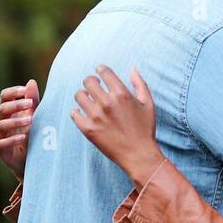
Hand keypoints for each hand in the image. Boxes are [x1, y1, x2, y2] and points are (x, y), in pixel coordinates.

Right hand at [0, 79, 38, 181]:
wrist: (32, 161)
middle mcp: (1, 122)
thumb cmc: (33, 135)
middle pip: (2, 109)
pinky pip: (2, 144)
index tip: (25, 90)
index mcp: (8, 112)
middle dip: (16, 105)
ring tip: (30, 120)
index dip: (13, 92)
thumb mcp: (35, 117)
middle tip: (31, 103)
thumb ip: (33, 101)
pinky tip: (24, 137)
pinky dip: (13, 140)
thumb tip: (31, 82)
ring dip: (16, 121)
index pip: (3, 97)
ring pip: (1, 125)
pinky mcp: (1, 151)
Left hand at [70, 64, 164, 186]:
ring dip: (83, 95)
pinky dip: (77, 112)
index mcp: (122, 94)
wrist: (139, 155)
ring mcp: (96, 116)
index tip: (101, 74)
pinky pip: (74, 113)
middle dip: (91, 82)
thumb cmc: (145, 129)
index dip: (101, 70)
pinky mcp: (88, 129)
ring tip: (89, 101)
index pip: (103, 71)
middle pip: (88, 81)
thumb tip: (132, 68)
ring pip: (79, 95)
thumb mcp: (148, 104)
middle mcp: (107, 103)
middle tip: (94, 87)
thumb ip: (140, 84)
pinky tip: (83, 113)